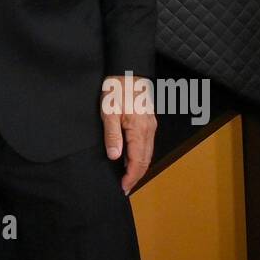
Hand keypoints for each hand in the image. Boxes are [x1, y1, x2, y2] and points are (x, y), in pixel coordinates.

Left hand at [100, 73, 155, 194]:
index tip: (123, 187)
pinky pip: (146, 144)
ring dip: (138, 166)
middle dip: (136, 175)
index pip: (138, 161)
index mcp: (139, 130)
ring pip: (147, 152)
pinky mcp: (148, 121)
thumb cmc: (116, 90)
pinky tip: (130, 158)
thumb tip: (115, 157)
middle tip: (125, 187)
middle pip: (146, 160)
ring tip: (127, 177)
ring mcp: (150, 125)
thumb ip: (112, 136)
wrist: (127, 72)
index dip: (131, 176)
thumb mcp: (109, 113)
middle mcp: (149, 130)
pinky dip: (140, 155)